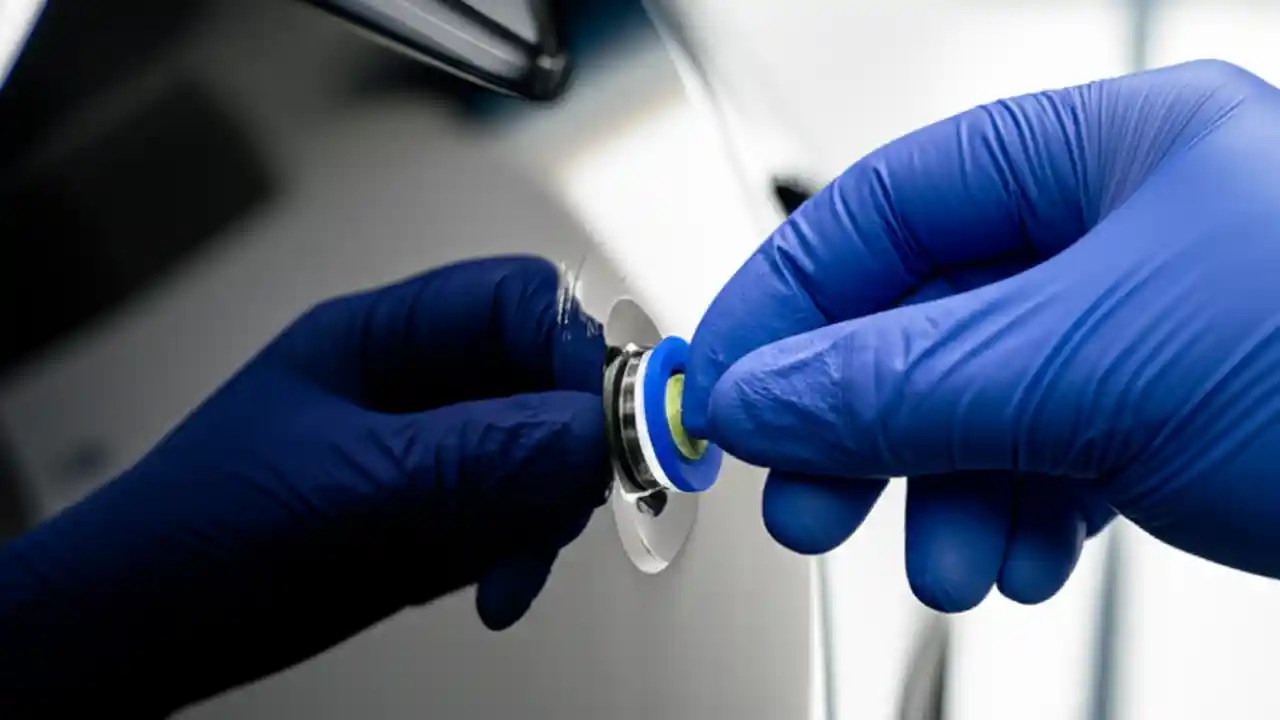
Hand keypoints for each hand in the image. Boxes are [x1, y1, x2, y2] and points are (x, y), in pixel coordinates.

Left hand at [0, 256, 609, 713]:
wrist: (144, 637)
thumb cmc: (194, 536)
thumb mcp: (339, 487)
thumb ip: (468, 456)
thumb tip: (591, 431)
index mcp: (384, 338)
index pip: (520, 305)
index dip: (580, 353)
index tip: (615, 423)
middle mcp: (422, 390)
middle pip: (551, 381)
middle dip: (576, 445)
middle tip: (575, 503)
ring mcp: (438, 458)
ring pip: (550, 457)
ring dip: (551, 513)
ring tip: (507, 565)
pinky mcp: (444, 521)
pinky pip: (524, 519)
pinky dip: (527, 554)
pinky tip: (494, 591)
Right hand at [683, 60, 1279, 610]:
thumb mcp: (1095, 366)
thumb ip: (904, 384)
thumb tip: (760, 398)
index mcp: (1114, 154)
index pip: (888, 207)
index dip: (786, 300)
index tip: (722, 385)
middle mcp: (1129, 234)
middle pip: (925, 318)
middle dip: (859, 425)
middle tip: (802, 495)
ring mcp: (1154, 332)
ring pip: (983, 407)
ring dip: (942, 496)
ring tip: (941, 562)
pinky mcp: (1180, 422)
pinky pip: (1052, 464)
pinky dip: (1016, 523)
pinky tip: (1020, 559)